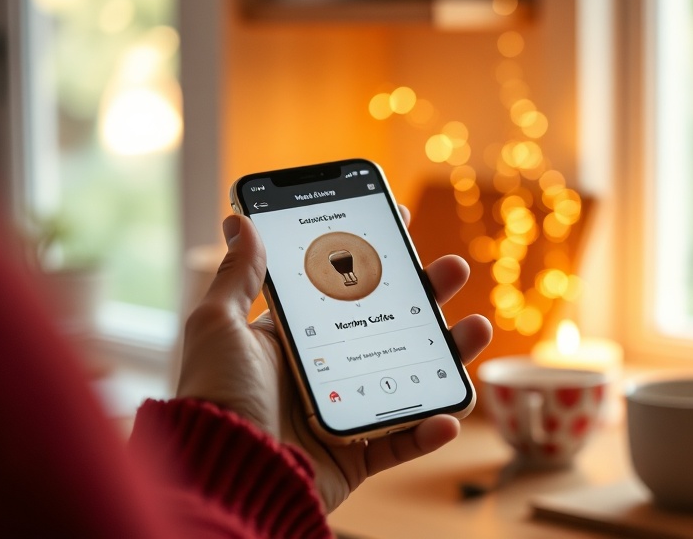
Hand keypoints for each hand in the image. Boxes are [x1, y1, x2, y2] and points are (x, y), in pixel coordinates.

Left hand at [177, 210, 492, 511]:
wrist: (223, 471)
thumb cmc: (215, 396)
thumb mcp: (218, 325)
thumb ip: (237, 276)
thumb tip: (243, 222)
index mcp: (293, 338)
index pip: (341, 290)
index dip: (374, 258)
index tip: (399, 225)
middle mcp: (322, 370)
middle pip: (387, 326)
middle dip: (426, 295)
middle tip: (453, 269)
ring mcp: (342, 412)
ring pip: (408, 378)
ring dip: (447, 355)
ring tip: (477, 329)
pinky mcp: (353, 455)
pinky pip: (400, 442)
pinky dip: (428, 430)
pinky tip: (449, 413)